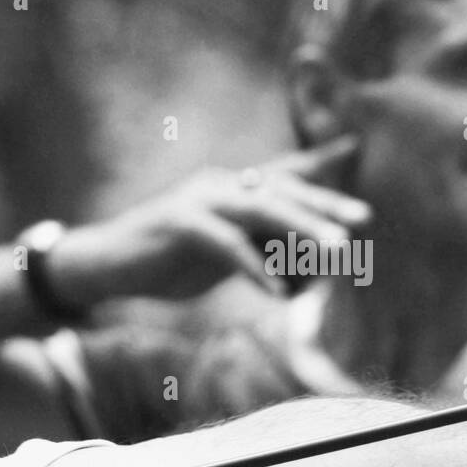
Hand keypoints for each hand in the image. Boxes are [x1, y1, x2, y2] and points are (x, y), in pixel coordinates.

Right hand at [47, 135, 368, 305]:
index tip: (357, 176)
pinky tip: (278, 293)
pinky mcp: (179, 224)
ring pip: (261, 209)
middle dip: (324, 205)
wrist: (103, 265)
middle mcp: (217, 183)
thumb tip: (300, 264)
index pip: (282, 176)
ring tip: (338, 253)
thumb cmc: (161, 261)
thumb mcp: (216, 253)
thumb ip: (254, 247)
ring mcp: (197, 200)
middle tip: (363, 221)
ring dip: (303, 231)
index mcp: (227, 186)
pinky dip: (255, 267)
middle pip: (280, 189)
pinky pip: (227, 244)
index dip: (320, 174)